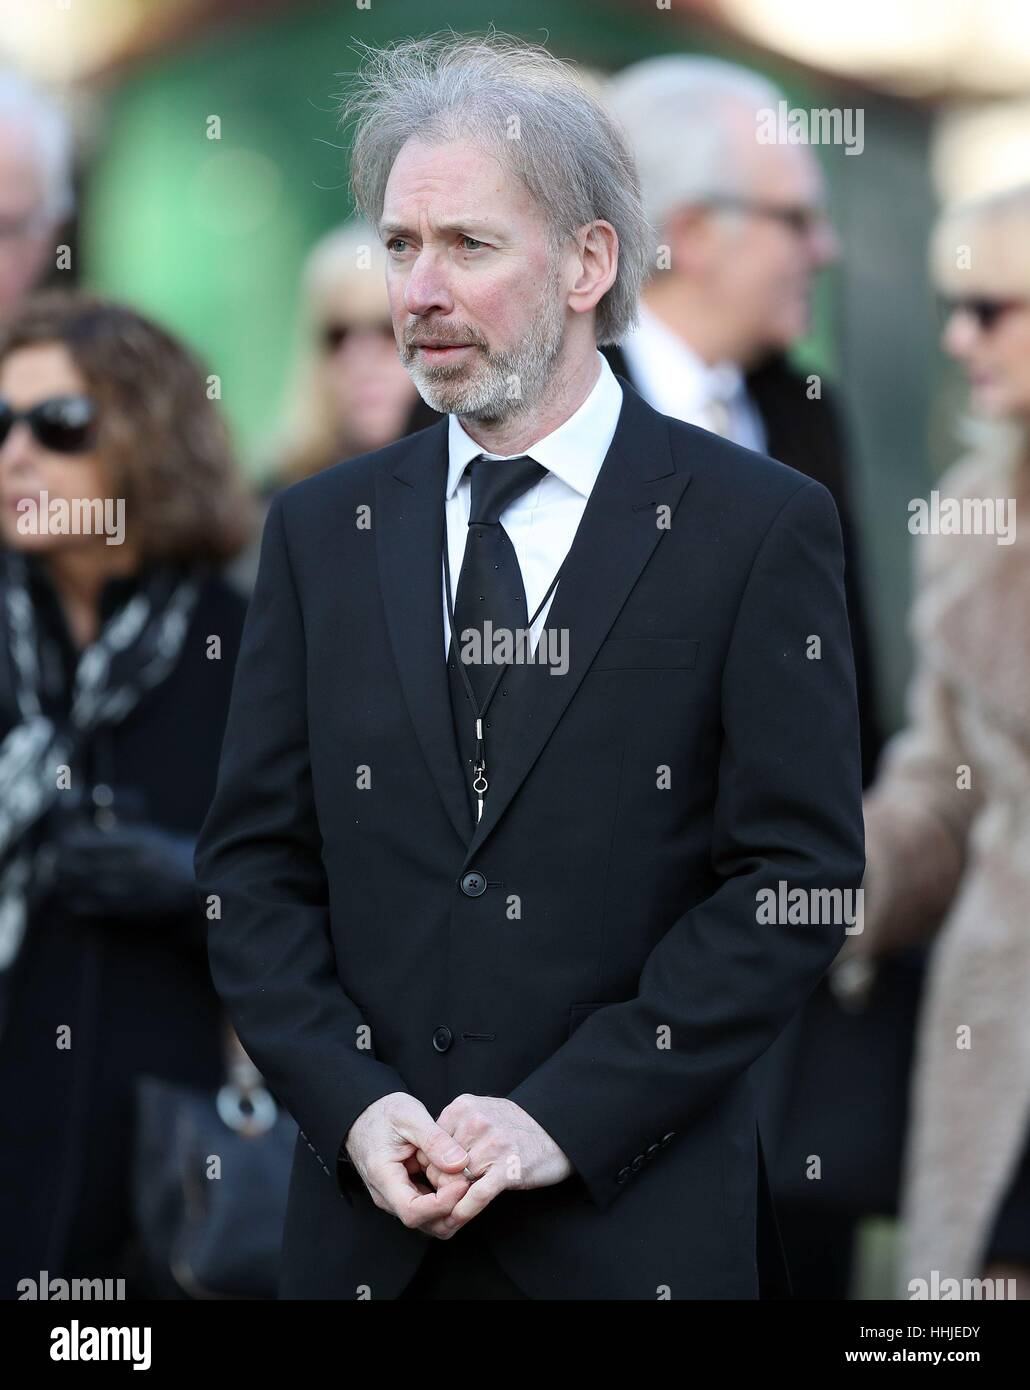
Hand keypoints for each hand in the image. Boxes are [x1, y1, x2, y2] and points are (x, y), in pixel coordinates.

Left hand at [47, 820, 197, 919]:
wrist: (197, 883)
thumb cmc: (167, 854)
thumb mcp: (145, 835)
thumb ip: (114, 834)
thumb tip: (77, 832)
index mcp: (137, 842)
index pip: (87, 842)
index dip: (69, 842)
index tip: (64, 839)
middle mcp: (133, 865)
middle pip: (81, 865)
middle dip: (62, 863)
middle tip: (55, 860)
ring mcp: (133, 888)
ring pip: (85, 886)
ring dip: (67, 883)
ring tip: (62, 877)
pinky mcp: (133, 908)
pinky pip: (96, 907)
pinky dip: (80, 902)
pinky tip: (74, 898)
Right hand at [345, 1092, 475, 1237]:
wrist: (365, 1114)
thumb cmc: (383, 1113)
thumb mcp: (410, 1116)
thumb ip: (435, 1139)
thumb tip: (460, 1162)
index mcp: (383, 1177)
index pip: (413, 1212)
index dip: (442, 1204)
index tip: (463, 1184)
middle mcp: (387, 1196)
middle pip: (424, 1221)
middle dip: (452, 1208)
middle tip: (470, 1181)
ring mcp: (396, 1198)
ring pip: (429, 1219)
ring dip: (451, 1204)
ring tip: (463, 1176)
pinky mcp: (406, 1193)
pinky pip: (429, 1206)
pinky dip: (446, 1197)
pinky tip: (455, 1177)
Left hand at [418, 1095, 571, 1234]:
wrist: (560, 1134)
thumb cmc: (518, 1127)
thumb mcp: (483, 1112)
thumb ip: (457, 1126)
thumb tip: (430, 1150)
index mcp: (464, 1106)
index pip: (430, 1143)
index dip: (431, 1164)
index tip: (433, 1179)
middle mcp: (476, 1121)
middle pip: (439, 1163)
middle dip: (440, 1184)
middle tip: (442, 1198)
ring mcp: (492, 1144)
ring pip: (455, 1181)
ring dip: (451, 1200)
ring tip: (448, 1211)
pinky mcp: (507, 1168)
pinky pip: (477, 1195)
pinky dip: (464, 1210)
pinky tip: (457, 1219)